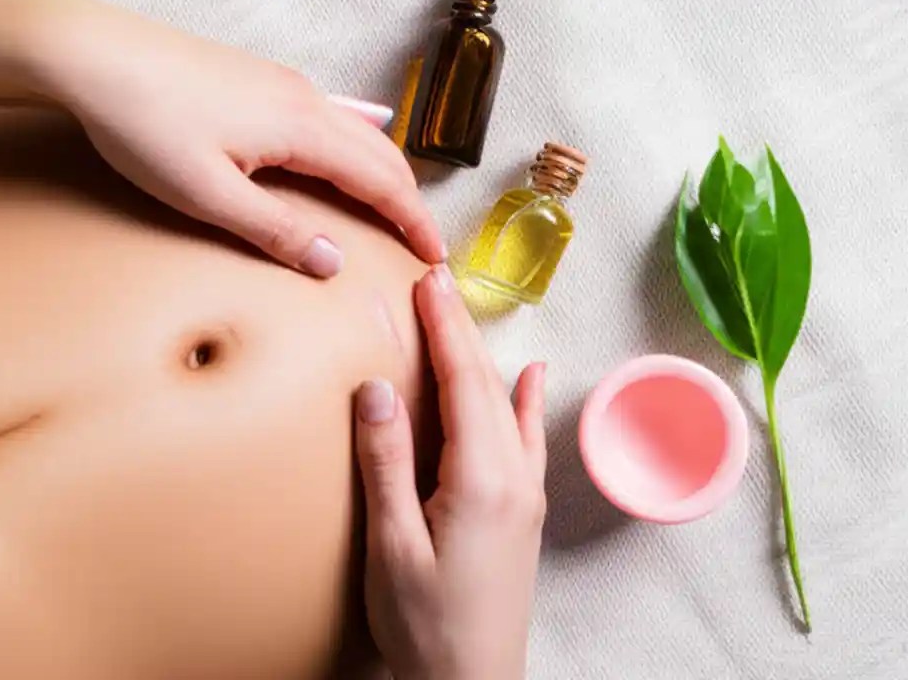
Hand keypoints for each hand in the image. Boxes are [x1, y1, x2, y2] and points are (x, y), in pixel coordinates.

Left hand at [19, 0, 445, 276]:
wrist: (91, 54)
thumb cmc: (143, 123)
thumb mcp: (207, 195)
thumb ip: (274, 231)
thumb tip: (330, 261)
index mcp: (302, 128)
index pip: (380, 181)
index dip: (412, 221)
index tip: (434, 254)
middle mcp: (303, 99)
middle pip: (379, 151)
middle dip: (406, 198)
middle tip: (421, 240)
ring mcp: (281, 83)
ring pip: (354, 130)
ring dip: (380, 171)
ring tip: (389, 208)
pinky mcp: (256, 79)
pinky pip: (327, 115)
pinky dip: (350, 146)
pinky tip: (341, 155)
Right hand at [354, 266, 546, 679]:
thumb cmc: (428, 626)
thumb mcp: (392, 548)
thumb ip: (385, 466)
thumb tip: (376, 391)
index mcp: (480, 479)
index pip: (461, 382)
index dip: (443, 328)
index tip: (427, 281)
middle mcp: (513, 478)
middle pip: (486, 384)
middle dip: (460, 330)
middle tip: (436, 281)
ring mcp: (524, 495)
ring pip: (504, 405)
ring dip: (482, 356)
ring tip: (462, 316)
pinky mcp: (521, 512)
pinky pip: (526, 438)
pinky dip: (523, 400)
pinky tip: (530, 377)